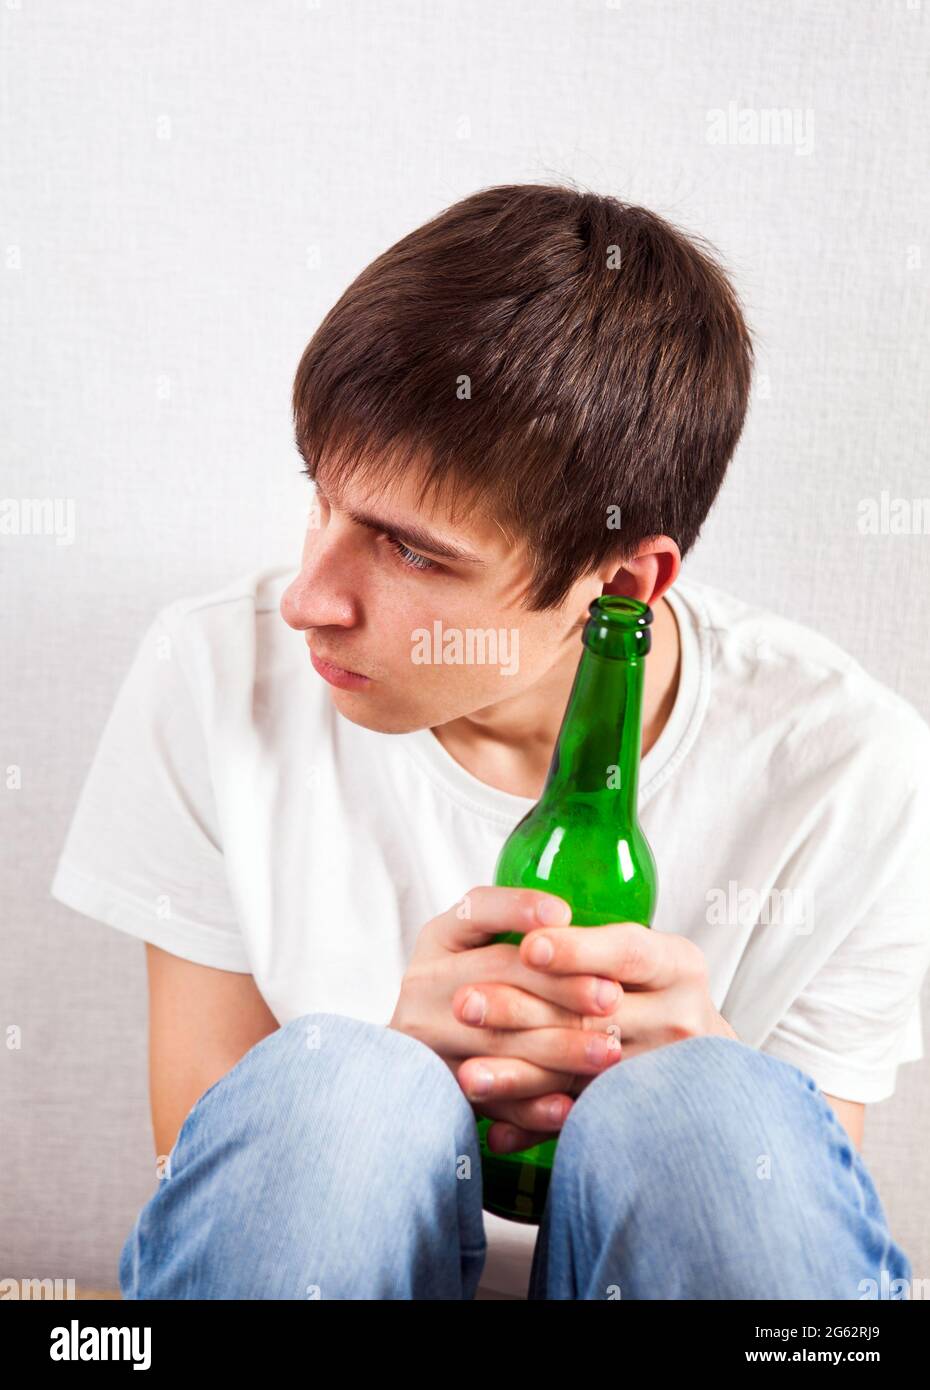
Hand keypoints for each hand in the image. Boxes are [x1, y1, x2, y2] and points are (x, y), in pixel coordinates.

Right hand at [388, 886, 626, 1152]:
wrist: (433, 1051)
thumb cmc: (487, 988)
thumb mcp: (487, 946)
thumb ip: (525, 934)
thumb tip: (571, 921)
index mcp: (442, 937)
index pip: (476, 909)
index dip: (517, 909)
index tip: (563, 913)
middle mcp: (426, 982)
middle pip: (494, 974)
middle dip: (557, 986)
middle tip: (611, 996)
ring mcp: (428, 1038)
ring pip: (498, 1041)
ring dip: (559, 1047)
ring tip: (610, 1050)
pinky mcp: (441, 1089)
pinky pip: (493, 1101)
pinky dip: (532, 1106)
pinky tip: (570, 1104)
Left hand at [489, 920, 736, 1105]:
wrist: (700, 1060)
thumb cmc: (650, 989)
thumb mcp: (640, 953)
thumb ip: (592, 942)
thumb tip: (524, 933)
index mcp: (679, 966)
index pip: (628, 953)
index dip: (576, 950)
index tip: (527, 947)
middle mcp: (680, 1020)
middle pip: (595, 1017)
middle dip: (522, 1010)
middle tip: (465, 1004)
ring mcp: (664, 1075)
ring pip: (581, 1075)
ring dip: (519, 1077)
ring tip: (468, 1074)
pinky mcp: (643, 1116)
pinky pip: (580, 1120)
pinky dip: (533, 1123)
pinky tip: (496, 1129)